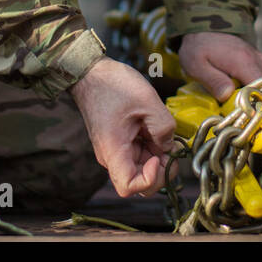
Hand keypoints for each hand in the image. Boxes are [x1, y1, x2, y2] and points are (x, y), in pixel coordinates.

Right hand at [69, 57, 175, 197]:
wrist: (91, 73)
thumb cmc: (113, 84)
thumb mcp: (147, 100)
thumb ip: (163, 126)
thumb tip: (169, 146)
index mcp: (113, 149)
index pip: (129, 187)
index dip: (150, 179)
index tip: (157, 156)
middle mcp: (112, 156)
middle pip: (139, 181)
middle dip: (160, 167)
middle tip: (169, 144)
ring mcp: (115, 150)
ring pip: (141, 167)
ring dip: (157, 155)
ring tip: (161, 131)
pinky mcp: (119, 143)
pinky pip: (139, 154)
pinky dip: (151, 146)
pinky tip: (155, 128)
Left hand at [177, 32, 261, 101]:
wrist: (203, 30)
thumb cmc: (198, 47)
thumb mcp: (196, 66)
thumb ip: (213, 81)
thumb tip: (228, 95)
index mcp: (244, 61)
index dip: (254, 104)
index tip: (240, 113)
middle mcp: (257, 60)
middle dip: (251, 102)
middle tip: (232, 108)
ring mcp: (260, 60)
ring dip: (250, 95)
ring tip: (231, 97)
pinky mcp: (259, 62)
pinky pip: (260, 81)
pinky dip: (250, 87)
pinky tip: (235, 88)